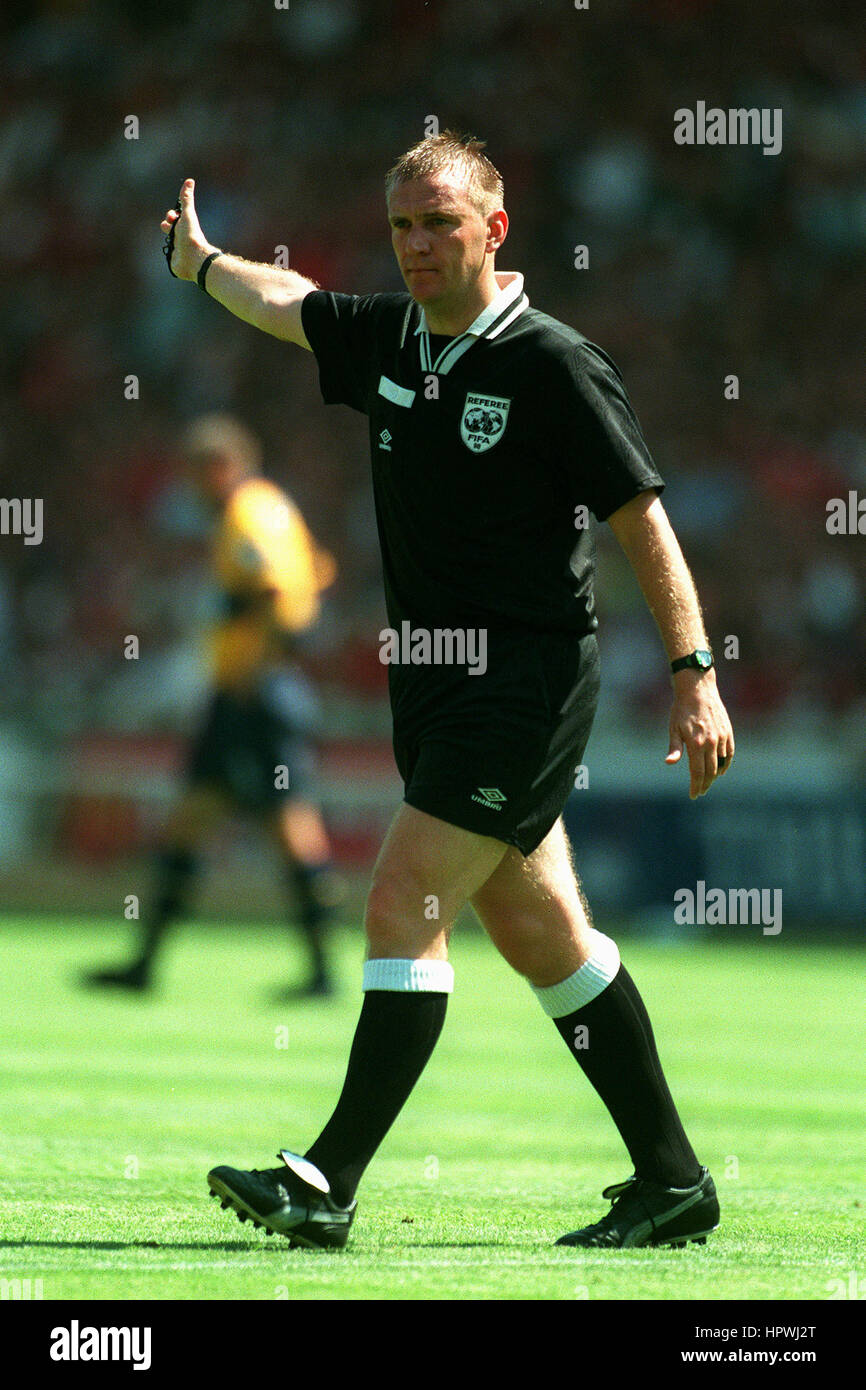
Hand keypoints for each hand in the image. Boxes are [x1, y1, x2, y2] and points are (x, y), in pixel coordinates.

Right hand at [160, 178, 213, 281]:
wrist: (193, 258)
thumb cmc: (191, 235)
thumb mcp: (187, 214)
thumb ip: (187, 199)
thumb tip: (189, 181)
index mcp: (183, 226)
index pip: (174, 218)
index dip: (170, 216)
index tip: (172, 217)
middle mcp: (180, 237)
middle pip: (169, 229)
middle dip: (166, 225)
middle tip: (169, 227)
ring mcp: (178, 249)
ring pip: (169, 243)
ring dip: (167, 240)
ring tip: (171, 241)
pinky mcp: (175, 261)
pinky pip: (169, 257)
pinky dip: (169, 255)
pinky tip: (173, 255)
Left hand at [665, 670, 734, 798]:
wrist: (698, 689)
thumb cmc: (681, 709)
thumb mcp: (673, 728)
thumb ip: (674, 748)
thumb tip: (669, 763)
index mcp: (696, 744)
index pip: (697, 772)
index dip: (696, 786)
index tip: (693, 795)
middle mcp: (711, 743)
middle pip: (710, 771)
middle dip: (705, 784)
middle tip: (699, 791)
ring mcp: (722, 738)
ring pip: (721, 764)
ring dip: (714, 775)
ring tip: (707, 782)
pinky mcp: (728, 732)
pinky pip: (729, 753)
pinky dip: (726, 764)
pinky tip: (721, 770)